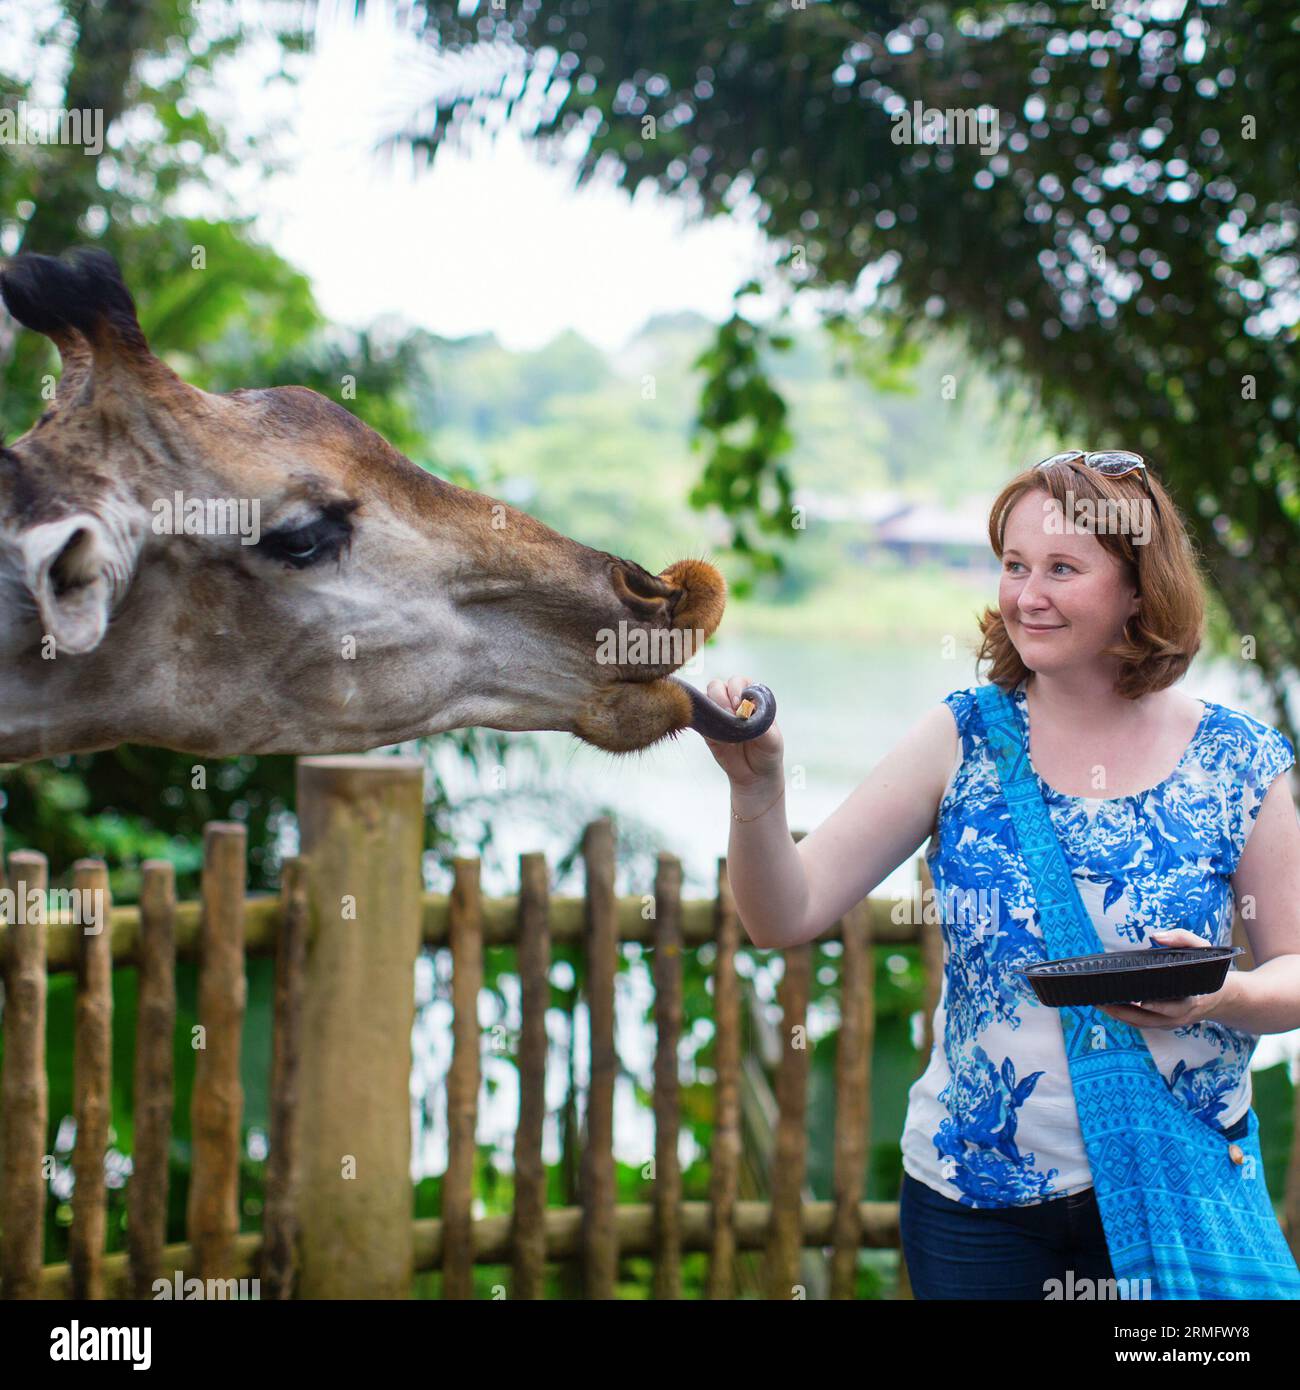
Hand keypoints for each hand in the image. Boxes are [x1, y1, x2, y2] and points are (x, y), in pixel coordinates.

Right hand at [701, 673, 783, 789]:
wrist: (756, 775)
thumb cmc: (767, 751)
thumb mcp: (772, 739)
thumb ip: (761, 723)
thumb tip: (745, 712)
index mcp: (751, 698)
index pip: (739, 682)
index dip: (737, 689)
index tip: (740, 704)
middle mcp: (732, 702)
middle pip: (718, 685)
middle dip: (721, 697)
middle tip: (731, 715)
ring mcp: (718, 714)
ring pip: (705, 697)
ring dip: (712, 706)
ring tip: (723, 724)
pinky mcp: (707, 728)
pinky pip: (698, 717)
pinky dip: (701, 718)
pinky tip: (711, 729)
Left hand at [1095, 929, 1231, 1029]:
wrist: (1220, 997)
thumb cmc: (1208, 971)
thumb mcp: (1205, 951)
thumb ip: (1184, 939)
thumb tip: (1157, 936)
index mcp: (1192, 999)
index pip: (1173, 1007)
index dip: (1157, 1006)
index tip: (1140, 1001)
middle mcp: (1179, 1016)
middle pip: (1148, 1020)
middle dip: (1123, 1012)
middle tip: (1101, 1000)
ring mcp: (1170, 1023)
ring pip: (1141, 1024)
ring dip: (1118, 1016)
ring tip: (1097, 1001)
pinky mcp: (1162, 1024)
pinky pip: (1140, 1023)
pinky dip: (1123, 1017)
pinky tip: (1106, 1004)